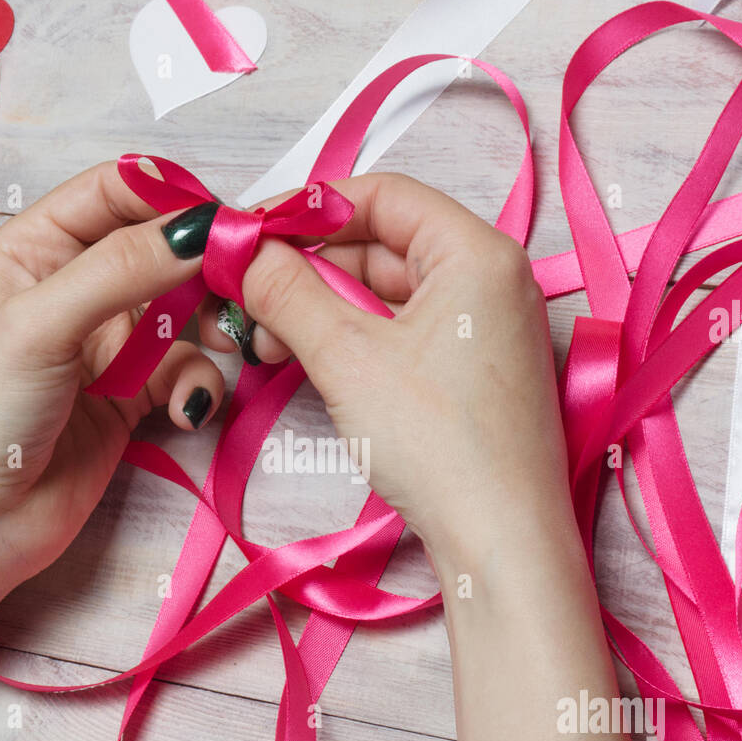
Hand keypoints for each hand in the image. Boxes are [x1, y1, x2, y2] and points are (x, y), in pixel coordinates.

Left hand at [0, 161, 225, 593]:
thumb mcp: (43, 326)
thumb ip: (122, 269)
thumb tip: (200, 228)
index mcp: (34, 249)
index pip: (114, 192)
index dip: (171, 198)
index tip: (224, 223)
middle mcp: (74, 287)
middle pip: (161, 249)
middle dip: (205, 269)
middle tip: (246, 287)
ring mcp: (107, 343)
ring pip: (185, 311)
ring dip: (211, 331)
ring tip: (227, 350)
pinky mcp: (134, 394)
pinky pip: (187, 371)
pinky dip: (198, 387)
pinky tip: (185, 413)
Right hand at [198, 173, 565, 568]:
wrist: (501, 545)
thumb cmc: (442, 446)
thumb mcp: (347, 358)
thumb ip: (286, 293)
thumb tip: (240, 251)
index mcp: (479, 252)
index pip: (382, 195)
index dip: (307, 208)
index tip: (250, 232)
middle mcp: (493, 280)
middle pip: (383, 243)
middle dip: (308, 268)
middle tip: (246, 295)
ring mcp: (488, 330)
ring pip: (389, 293)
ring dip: (323, 309)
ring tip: (268, 342)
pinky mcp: (476, 374)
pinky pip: (405, 333)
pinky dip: (354, 341)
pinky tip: (308, 361)